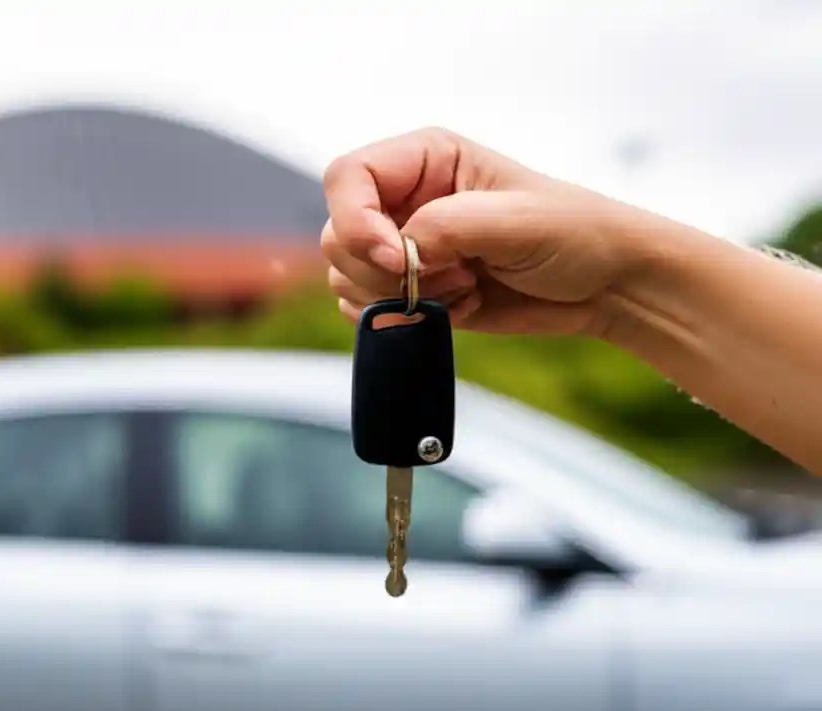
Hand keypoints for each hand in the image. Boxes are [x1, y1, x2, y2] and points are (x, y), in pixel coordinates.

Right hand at [321, 127, 654, 335]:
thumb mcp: (514, 220)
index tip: (399, 257)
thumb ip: (446, 227)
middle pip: (338, 234)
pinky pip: (367, 309)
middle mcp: (403, 198)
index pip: (346, 178)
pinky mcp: (410, 289)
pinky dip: (407, 317)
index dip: (358, 221)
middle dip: (382, 269)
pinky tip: (461, 306)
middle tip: (451, 275)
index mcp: (425, 159)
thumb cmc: (572, 232)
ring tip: (465, 287)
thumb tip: (398, 253)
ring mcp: (402, 246)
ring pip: (345, 276)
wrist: (605, 284)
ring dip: (401, 296)